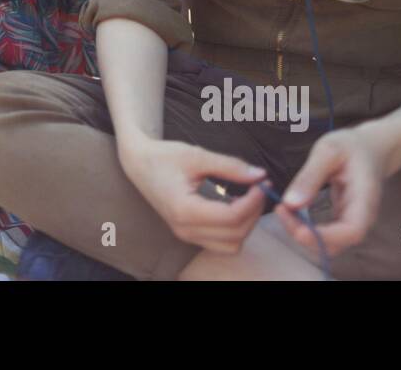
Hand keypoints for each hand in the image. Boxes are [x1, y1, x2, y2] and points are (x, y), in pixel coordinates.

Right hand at [120, 136, 268, 253]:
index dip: (253, 201)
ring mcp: (186, 235)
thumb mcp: (197, 156)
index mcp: (185, 210)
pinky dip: (235, 228)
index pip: (231, 217)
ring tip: (248, 197)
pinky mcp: (189, 234)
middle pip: (235, 235)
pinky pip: (221, 242)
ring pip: (231, 245)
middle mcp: (185, 229)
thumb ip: (230, 166)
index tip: (262, 182)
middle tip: (259, 187)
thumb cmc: (164, 157)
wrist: (139, 163)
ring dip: (246, 224)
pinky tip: (235, 204)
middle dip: (254, 212)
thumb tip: (261, 175)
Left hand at [274, 126, 388, 256]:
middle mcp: (362, 217)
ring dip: (303, 234)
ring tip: (282, 210)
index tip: (299, 229)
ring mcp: (352, 222)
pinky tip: (289, 211)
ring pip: (329, 244)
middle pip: (338, 244)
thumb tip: (290, 203)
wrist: (368, 148)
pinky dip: (305, 229)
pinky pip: (324, 235)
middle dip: (307, 236)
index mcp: (365, 199)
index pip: (352, 231)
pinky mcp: (341, 221)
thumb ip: (310, 176)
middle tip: (281, 211)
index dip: (326, 237)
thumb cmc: (351, 146)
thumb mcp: (328, 151)